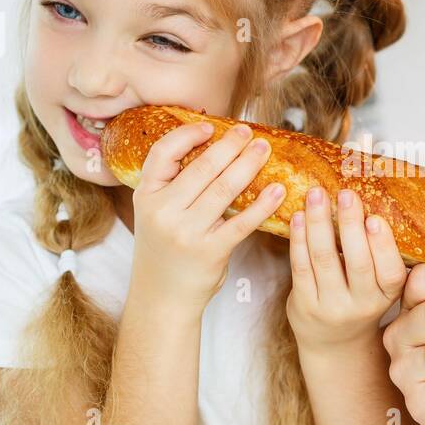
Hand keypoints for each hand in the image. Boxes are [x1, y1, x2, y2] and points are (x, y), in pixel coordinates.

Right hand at [130, 120, 285, 309]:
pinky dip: (262, 204)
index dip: (186, 135)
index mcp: (146, 196)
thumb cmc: (165, 249)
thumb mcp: (156, 214)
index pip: (162, 154)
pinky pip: (242, 223)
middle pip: (201, 168)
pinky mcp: (210, 252)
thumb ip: (174, 186)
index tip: (209, 126)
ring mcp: (186, 232)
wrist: (162, 297)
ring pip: (224, 189)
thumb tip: (215, 149)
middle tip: (248, 132)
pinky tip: (277, 191)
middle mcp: (163, 212)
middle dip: (229, 146)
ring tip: (264, 150)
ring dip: (248, 165)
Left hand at [286, 186, 407, 349]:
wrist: (334, 343)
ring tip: (316, 195)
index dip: (382, 245)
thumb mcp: (379, 285)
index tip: (374, 218)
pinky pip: (300, 267)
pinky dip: (298, 239)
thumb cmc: (360, 300)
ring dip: (319, 223)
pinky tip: (298, 217)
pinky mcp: (304, 305)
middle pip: (356, 262)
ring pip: (323, 259)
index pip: (389, 272)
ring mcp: (330, 306)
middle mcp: (361, 305)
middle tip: (346, 194)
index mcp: (387, 296)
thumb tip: (372, 201)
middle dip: (350, 225)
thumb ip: (378, 254)